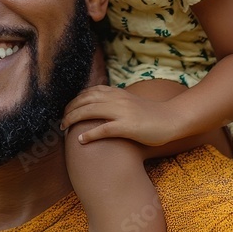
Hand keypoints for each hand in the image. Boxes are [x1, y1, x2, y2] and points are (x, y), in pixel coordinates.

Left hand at [61, 85, 178, 145]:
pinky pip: (103, 129)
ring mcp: (122, 112)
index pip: (89, 92)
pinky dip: (89, 134)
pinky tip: (80, 139)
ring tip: (64, 128)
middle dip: (69, 110)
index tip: (67, 109)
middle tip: (61, 121)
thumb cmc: (151, 114)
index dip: (75, 100)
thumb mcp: (130, 102)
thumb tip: (100, 106)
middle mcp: (117, 99)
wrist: (171, 119)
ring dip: (73, 119)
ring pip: (89, 111)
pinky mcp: (127, 126)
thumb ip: (116, 102)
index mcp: (117, 92)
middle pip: (85, 100)